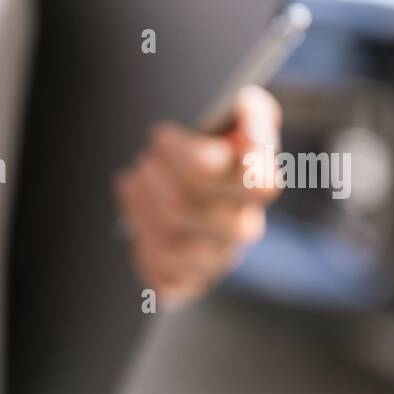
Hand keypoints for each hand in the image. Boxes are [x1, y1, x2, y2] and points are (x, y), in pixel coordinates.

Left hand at [114, 86, 281, 305]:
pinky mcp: (190, 281)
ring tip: (133, 182)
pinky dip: (141, 246)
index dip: (186, 154)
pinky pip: (161, 277)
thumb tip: (250, 130)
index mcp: (260, 185)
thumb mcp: (237, 116)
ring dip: (140, 207)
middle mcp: (242, 227)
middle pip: (183, 205)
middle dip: (151, 176)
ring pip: (167, 242)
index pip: (235, 177)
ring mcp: (216, 258)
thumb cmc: (215, 146)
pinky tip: (135, 221)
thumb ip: (249, 112)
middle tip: (143, 159)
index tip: (162, 135)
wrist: (198, 188)